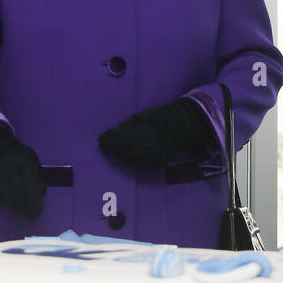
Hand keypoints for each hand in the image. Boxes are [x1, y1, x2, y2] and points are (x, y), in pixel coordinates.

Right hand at [0, 123, 45, 219]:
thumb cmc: (19, 155)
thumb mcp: (32, 159)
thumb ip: (38, 175)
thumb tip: (41, 194)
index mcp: (24, 158)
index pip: (30, 181)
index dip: (35, 196)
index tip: (40, 206)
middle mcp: (9, 164)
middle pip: (17, 190)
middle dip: (25, 205)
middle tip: (32, 215)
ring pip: (6, 194)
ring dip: (16, 206)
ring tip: (24, 213)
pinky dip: (6, 202)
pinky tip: (13, 206)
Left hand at [98, 98, 213, 169]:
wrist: (181, 126)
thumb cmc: (158, 117)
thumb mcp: (139, 118)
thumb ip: (122, 128)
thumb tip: (105, 137)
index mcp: (137, 132)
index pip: (116, 141)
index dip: (107, 142)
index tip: (101, 141)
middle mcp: (143, 146)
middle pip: (121, 153)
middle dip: (114, 150)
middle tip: (109, 146)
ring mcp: (151, 156)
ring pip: (130, 161)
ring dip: (124, 156)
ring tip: (122, 149)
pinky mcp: (156, 163)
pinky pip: (141, 165)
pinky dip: (135, 161)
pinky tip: (134, 155)